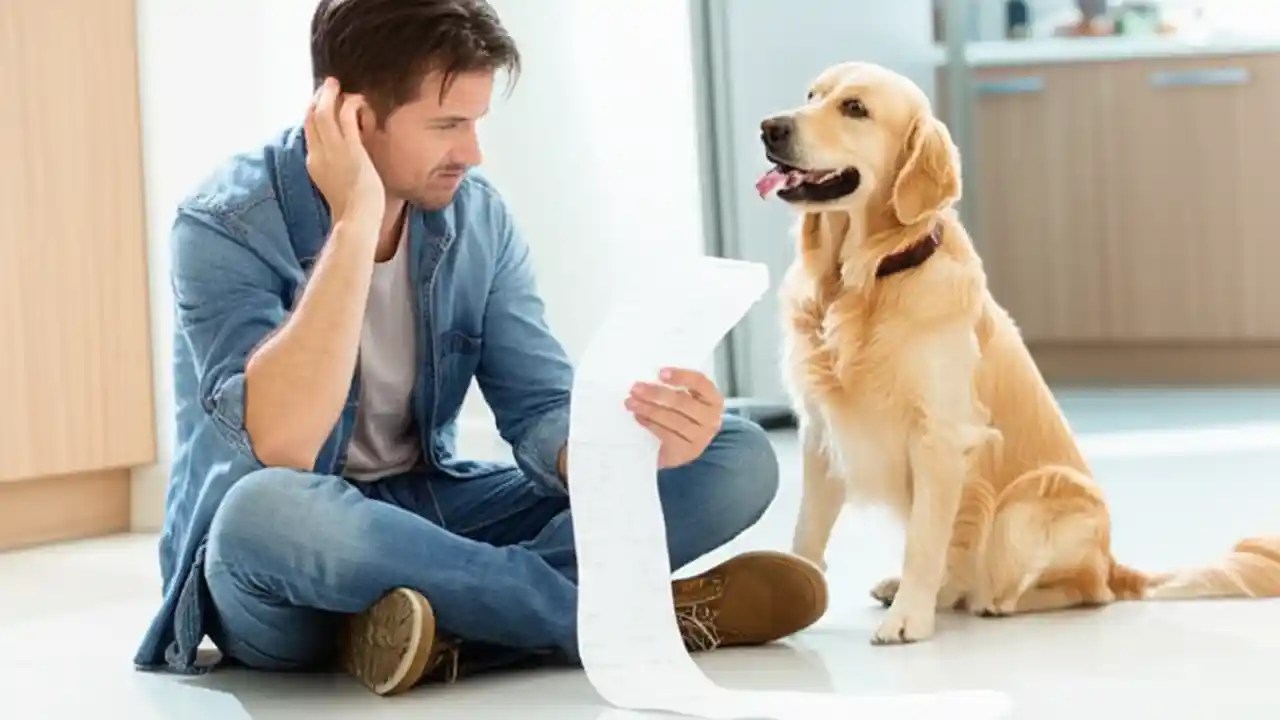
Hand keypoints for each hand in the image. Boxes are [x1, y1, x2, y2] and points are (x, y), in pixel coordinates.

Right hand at [303, 77, 383, 225]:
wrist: (357, 218)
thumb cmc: (352, 208)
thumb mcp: (336, 184)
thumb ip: (334, 169)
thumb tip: (343, 160)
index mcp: (313, 163)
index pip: (308, 131)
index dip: (313, 113)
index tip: (320, 102)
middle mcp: (318, 153)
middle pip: (311, 118)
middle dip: (318, 98)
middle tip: (328, 86)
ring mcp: (333, 150)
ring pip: (324, 112)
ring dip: (330, 95)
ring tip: (336, 84)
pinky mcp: (350, 149)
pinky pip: (346, 118)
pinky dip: (350, 104)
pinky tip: (358, 100)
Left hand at [626, 368, 724, 468]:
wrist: (687, 448)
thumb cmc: (686, 416)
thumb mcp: (688, 400)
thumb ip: (676, 389)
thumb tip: (649, 377)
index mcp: (713, 399)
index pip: (700, 383)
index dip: (681, 376)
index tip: (660, 373)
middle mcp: (711, 419)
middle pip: (683, 402)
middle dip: (656, 394)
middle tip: (635, 388)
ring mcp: (700, 437)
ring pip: (672, 420)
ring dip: (649, 409)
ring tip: (631, 402)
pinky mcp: (686, 451)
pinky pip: (666, 435)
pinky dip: (650, 424)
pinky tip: (638, 417)